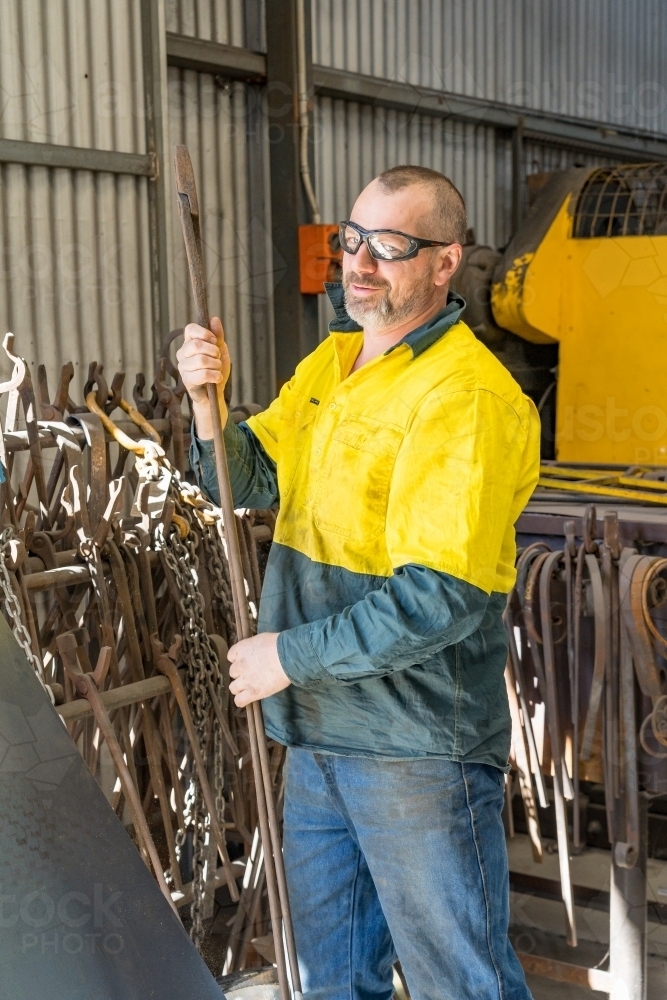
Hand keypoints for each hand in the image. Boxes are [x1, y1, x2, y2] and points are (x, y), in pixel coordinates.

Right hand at [176, 316, 230, 438]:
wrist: (215, 393)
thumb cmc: (216, 370)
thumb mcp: (220, 351)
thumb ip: (218, 336)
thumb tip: (214, 319)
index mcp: (189, 343)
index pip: (190, 329)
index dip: (204, 332)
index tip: (214, 340)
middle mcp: (182, 354)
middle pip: (196, 345)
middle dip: (213, 352)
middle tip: (218, 358)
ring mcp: (182, 367)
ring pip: (201, 360)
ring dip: (216, 365)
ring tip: (218, 369)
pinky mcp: (187, 381)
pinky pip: (202, 374)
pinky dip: (214, 375)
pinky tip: (217, 378)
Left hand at [228, 632, 290, 707]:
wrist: (287, 657)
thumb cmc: (279, 644)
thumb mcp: (261, 639)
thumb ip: (253, 647)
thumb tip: (255, 652)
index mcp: (241, 649)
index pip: (231, 656)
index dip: (238, 659)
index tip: (247, 660)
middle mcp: (239, 665)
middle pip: (233, 672)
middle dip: (241, 673)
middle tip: (252, 673)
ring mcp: (245, 680)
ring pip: (233, 688)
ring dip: (240, 687)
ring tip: (250, 687)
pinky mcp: (253, 692)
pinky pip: (239, 701)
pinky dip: (242, 700)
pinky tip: (248, 698)